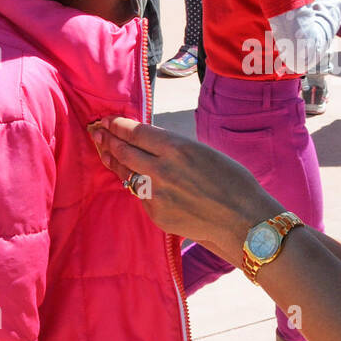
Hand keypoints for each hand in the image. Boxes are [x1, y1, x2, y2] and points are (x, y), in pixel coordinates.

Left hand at [87, 116, 283, 259]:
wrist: (242, 220)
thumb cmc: (233, 182)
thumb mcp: (204, 152)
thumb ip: (175, 148)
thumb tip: (152, 144)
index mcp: (176, 148)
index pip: (136, 132)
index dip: (119, 125)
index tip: (109, 121)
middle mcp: (161, 169)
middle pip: (125, 151)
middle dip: (109, 140)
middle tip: (98, 132)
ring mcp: (156, 194)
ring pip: (126, 174)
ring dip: (114, 161)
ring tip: (104, 151)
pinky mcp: (156, 214)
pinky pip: (140, 195)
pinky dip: (135, 184)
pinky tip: (130, 178)